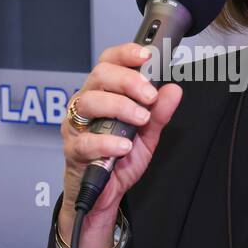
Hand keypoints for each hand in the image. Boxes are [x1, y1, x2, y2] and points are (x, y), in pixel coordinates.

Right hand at [59, 43, 183, 247]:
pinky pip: (87, 141)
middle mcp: (86, 103)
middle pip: (99, 75)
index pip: (109, 62)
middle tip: (149, 96)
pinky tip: (124, 146)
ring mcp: (76, 126)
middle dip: (128, 81)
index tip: (146, 55)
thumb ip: (159, 112)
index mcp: (103, 93)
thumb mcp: (146, 134)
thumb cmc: (118, 158)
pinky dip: (108, 142)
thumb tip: (173, 90)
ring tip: (140, 119)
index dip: (125, 54)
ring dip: (119, 107)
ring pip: (89, 102)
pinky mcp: (73, 150)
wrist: (104, 194)